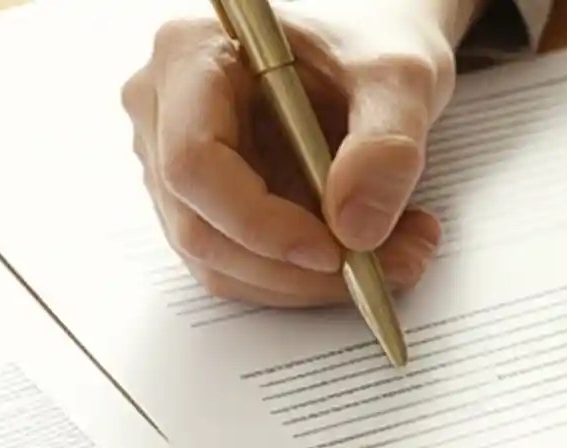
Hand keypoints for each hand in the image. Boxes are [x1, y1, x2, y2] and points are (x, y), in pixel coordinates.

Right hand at [121, 0, 458, 305]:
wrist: (376, 55)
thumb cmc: (374, 45)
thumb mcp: (400, 78)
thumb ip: (387, 144)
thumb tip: (356, 227)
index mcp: (191, 54)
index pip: (194, 163)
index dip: (258, 223)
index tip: (333, 251)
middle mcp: (166, 110)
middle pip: (202, 227)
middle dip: (298, 270)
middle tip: (388, 267)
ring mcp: (179, 163)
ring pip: (222, 262)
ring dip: (311, 283)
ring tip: (399, 255)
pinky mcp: (212, 204)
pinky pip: (246, 266)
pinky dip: (309, 278)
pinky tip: (372, 250)